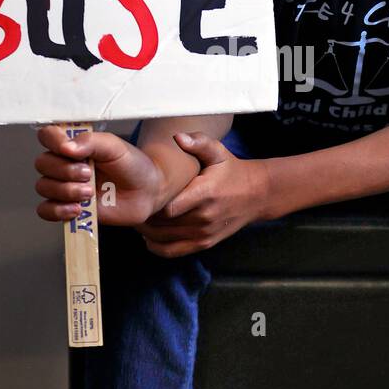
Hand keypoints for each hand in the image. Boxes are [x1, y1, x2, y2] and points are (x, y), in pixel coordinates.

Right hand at [34, 125, 164, 227]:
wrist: (147, 192)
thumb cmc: (131, 165)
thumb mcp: (115, 146)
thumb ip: (91, 142)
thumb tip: (66, 147)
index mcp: (73, 145)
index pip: (47, 136)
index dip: (52, 141)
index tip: (68, 150)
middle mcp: (64, 164)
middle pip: (42, 163)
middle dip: (65, 171)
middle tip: (89, 174)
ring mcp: (64, 186)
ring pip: (43, 187)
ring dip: (66, 191)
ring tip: (90, 193)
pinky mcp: (67, 208)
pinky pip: (46, 210)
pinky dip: (58, 211)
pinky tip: (78, 209)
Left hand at [137, 131, 269, 256]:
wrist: (257, 194)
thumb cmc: (232, 170)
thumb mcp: (218, 152)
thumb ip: (199, 142)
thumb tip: (177, 137)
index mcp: (204, 194)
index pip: (167, 207)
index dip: (149, 203)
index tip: (139, 193)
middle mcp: (204, 217)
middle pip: (161, 224)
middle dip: (143, 216)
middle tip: (131, 205)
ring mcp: (204, 233)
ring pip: (163, 238)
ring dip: (146, 231)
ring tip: (137, 218)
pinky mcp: (205, 243)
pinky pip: (174, 251)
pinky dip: (157, 247)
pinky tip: (148, 237)